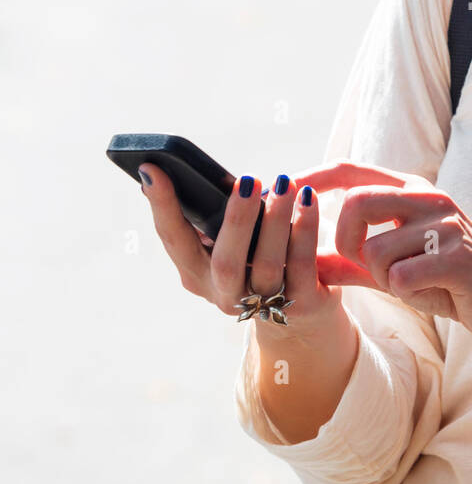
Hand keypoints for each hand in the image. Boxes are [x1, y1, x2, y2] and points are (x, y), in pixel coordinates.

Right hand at [138, 166, 345, 333]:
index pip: (173, 238)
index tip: (152, 167)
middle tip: (248, 179)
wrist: (300, 316)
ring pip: (265, 264)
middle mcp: (223, 293)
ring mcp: (261, 304)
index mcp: (197, 272)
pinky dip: (305, 230)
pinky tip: (308, 202)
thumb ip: (215, 217)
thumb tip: (196, 172)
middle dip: (236, 219)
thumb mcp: (229, 243)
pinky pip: (300, 265)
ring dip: (276, 220)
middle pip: (224, 261)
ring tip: (286, 184)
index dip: (161, 205)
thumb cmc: (256, 260)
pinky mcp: (301, 304)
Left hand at [296, 160, 471, 348]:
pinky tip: (431, 292)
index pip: (350, 170)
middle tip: (363, 264)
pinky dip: (406, 293)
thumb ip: (349, 262)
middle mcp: (427, 196)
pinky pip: (402, 277)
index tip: (281, 189)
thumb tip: (300, 261)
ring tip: (413, 282)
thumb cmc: (446, 281)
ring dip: (385, 279)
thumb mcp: (393, 267)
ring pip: (376, 250)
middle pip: (355, 202)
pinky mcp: (458, 256)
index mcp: (409, 190)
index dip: (312, 178)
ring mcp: (446, 223)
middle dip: (345, 241)